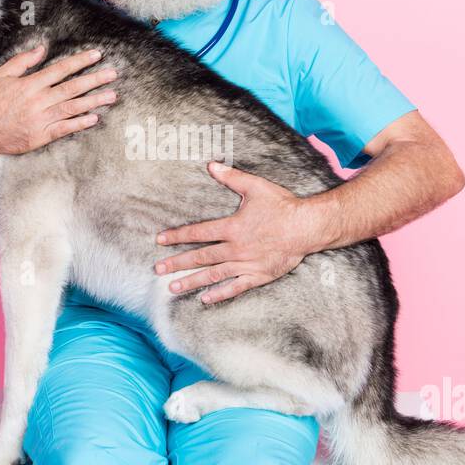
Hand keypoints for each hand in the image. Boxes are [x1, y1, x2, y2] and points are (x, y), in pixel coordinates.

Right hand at [0, 44, 116, 157]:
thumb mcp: (1, 75)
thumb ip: (22, 61)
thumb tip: (42, 48)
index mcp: (30, 84)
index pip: (61, 69)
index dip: (80, 61)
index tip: (97, 55)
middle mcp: (39, 100)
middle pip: (72, 87)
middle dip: (94, 79)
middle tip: (113, 74)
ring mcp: (41, 119)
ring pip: (73, 107)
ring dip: (94, 101)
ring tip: (111, 95)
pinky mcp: (41, 136)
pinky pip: (64, 128)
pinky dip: (80, 123)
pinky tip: (94, 118)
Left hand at [153, 162, 315, 303]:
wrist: (307, 227)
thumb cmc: (282, 206)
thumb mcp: (256, 187)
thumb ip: (231, 177)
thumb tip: (211, 165)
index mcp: (232, 227)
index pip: (198, 232)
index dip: (177, 236)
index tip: (160, 240)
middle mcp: (235, 248)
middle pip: (200, 257)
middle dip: (177, 263)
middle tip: (158, 269)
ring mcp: (246, 264)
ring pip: (213, 275)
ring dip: (191, 281)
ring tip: (172, 287)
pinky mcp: (258, 275)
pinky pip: (235, 287)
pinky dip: (219, 294)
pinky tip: (204, 299)